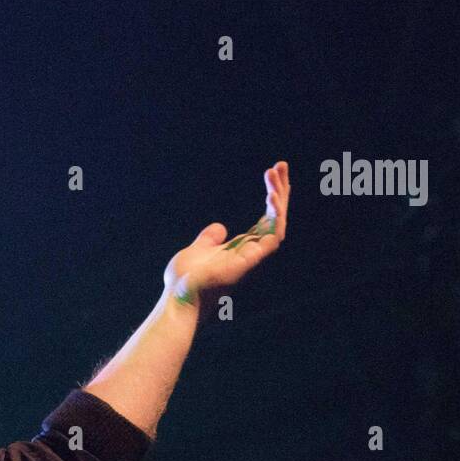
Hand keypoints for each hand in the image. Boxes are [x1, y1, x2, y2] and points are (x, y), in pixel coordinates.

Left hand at [164, 161, 289, 304]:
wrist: (178, 295)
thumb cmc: (184, 279)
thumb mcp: (197, 249)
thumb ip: (210, 238)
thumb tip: (220, 227)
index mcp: (240, 248)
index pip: (263, 219)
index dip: (271, 198)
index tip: (272, 174)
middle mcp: (250, 251)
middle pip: (273, 217)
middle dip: (280, 191)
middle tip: (281, 165)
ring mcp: (252, 256)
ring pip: (277, 223)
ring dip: (279, 197)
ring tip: (277, 173)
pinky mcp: (251, 260)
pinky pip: (272, 235)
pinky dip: (275, 215)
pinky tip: (273, 195)